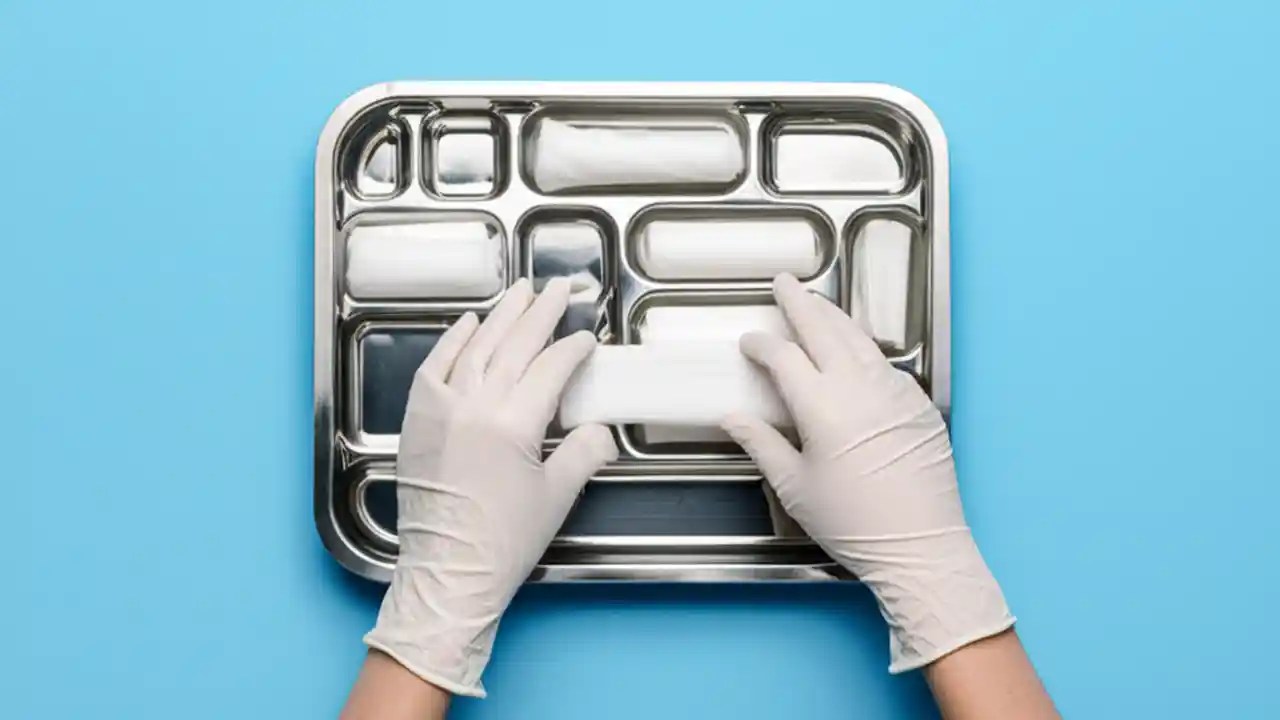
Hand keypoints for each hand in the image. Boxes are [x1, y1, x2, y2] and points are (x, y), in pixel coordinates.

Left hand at [363, 277, 617, 697]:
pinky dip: (451, 342)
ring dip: (499, 317)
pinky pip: (433, 368)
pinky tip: (468, 324)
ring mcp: (440, 410)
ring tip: (519, 292)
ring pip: (474, 348)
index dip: (572, 348)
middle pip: (512, 346)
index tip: (588, 337)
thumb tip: (598, 428)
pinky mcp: (417, 421)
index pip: (549, 368)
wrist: (448, 573)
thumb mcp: (558, 496)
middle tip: (556, 287)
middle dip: (539, 313)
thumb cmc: (505, 541)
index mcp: (513, 424)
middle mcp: (474, 406)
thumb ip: (584, 452)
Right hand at [722, 274, 1014, 671]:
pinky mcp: (919, 403)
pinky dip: (862, 348)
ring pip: (859, 339)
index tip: (749, 341)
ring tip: (816, 303)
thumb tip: (730, 416)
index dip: (762, 345)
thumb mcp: (794, 487)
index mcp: (822, 407)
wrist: (920, 545)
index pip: (784, 357)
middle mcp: (860, 387)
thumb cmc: (851, 522)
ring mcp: (895, 391)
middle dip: (800, 303)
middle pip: (825, 330)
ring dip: (834, 317)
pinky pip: (885, 363)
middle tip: (784, 282)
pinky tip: (854, 350)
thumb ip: (761, 443)